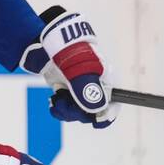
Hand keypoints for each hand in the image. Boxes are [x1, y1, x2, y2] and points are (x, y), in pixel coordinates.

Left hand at [22, 6, 118, 127]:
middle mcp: (96, 88)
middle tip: (64, 103)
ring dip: (66, 110)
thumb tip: (97, 111)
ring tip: (57, 100)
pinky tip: (54, 101)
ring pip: (78, 113)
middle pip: (92, 113)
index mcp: (107, 82)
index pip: (113, 106)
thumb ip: (89, 91)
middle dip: (77, 113)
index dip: (104, 117)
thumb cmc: (70, 54)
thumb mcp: (80, 71)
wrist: (50, 44)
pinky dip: (60, 108)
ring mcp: (82, 90)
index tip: (92, 120)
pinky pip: (68, 109)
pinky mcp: (69, 92)